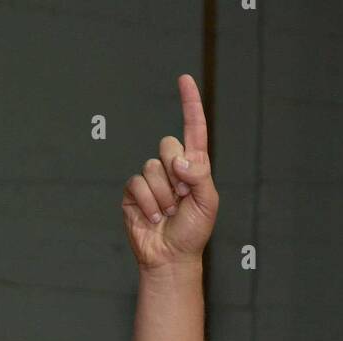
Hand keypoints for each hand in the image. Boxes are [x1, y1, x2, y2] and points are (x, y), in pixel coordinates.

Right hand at [121, 73, 218, 270]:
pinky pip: (138, 184)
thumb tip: (179, 160)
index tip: (185, 79)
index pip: (193, 129)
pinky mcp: (133, 192)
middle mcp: (171, 168)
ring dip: (164, 196)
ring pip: (152, 168)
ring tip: (169, 213)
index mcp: (194, 167)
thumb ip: (200, 175)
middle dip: (176, 172)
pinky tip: (154, 218)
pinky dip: (149, 203)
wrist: (171, 257)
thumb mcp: (208, 203)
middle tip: (182, 198)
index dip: (190, 104)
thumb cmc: (193, 232)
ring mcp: (150, 179)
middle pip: (168, 145)